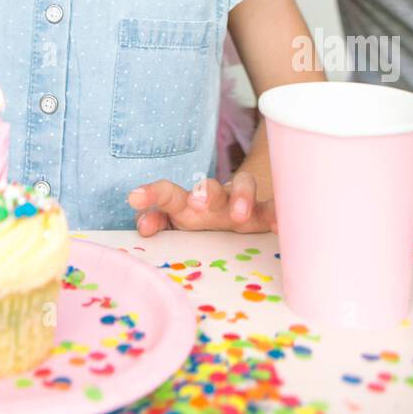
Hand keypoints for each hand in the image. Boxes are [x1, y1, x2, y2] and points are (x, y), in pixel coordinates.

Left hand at [127, 172, 277, 234]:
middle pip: (208, 188)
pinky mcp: (263, 214)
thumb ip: (158, 222)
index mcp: (189, 205)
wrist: (242, 211)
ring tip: (239, 215)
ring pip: (242, 188)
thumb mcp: (178, 226)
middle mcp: (214, 200)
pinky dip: (275, 214)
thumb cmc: (203, 222)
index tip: (134, 198)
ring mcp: (240, 205)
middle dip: (203, 193)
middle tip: (197, 203)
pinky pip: (271, 210)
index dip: (152, 194)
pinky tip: (278, 225)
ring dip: (240, 197)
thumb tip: (143, 225)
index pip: (168, 194)